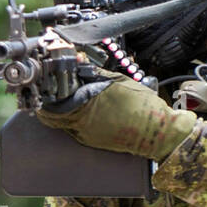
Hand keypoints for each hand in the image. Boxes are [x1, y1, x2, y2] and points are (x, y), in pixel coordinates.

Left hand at [37, 75, 196, 160]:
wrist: (157, 132)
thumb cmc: (143, 107)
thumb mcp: (118, 81)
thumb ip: (95, 73)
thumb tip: (80, 65)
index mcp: (88, 104)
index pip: (55, 97)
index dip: (51, 86)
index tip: (52, 78)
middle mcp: (83, 123)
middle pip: (52, 112)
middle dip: (49, 100)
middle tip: (53, 89)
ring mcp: (85, 134)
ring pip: (61, 121)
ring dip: (59, 110)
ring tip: (66, 98)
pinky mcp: (91, 141)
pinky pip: (73, 128)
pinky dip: (73, 118)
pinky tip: (81, 109)